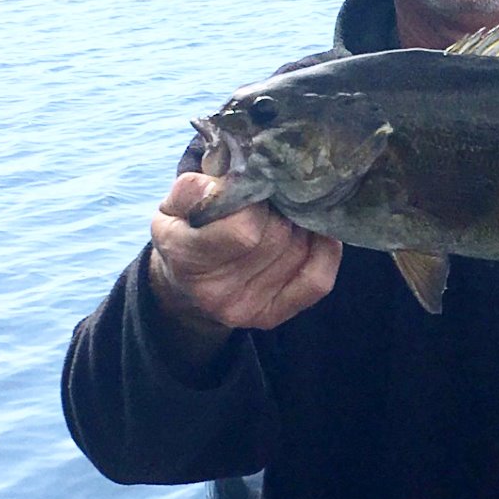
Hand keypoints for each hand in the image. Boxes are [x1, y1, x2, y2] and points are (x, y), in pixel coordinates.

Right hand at [149, 171, 341, 336]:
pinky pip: (318, 279)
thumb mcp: (174, 204)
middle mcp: (217, 292)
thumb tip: (228, 183)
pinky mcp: (273, 315)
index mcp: (186, 257)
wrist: (184, 282)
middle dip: (279, 210)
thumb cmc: (186, 232)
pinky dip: (323, 250)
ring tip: (285, 214)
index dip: (257, 200)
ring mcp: (248, 309)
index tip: (254, 186)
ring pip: (299, 251)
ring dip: (299, 226)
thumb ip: (195, 189)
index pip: (245, 228)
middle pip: (277, 237)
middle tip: (273, 198)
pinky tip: (313, 232)